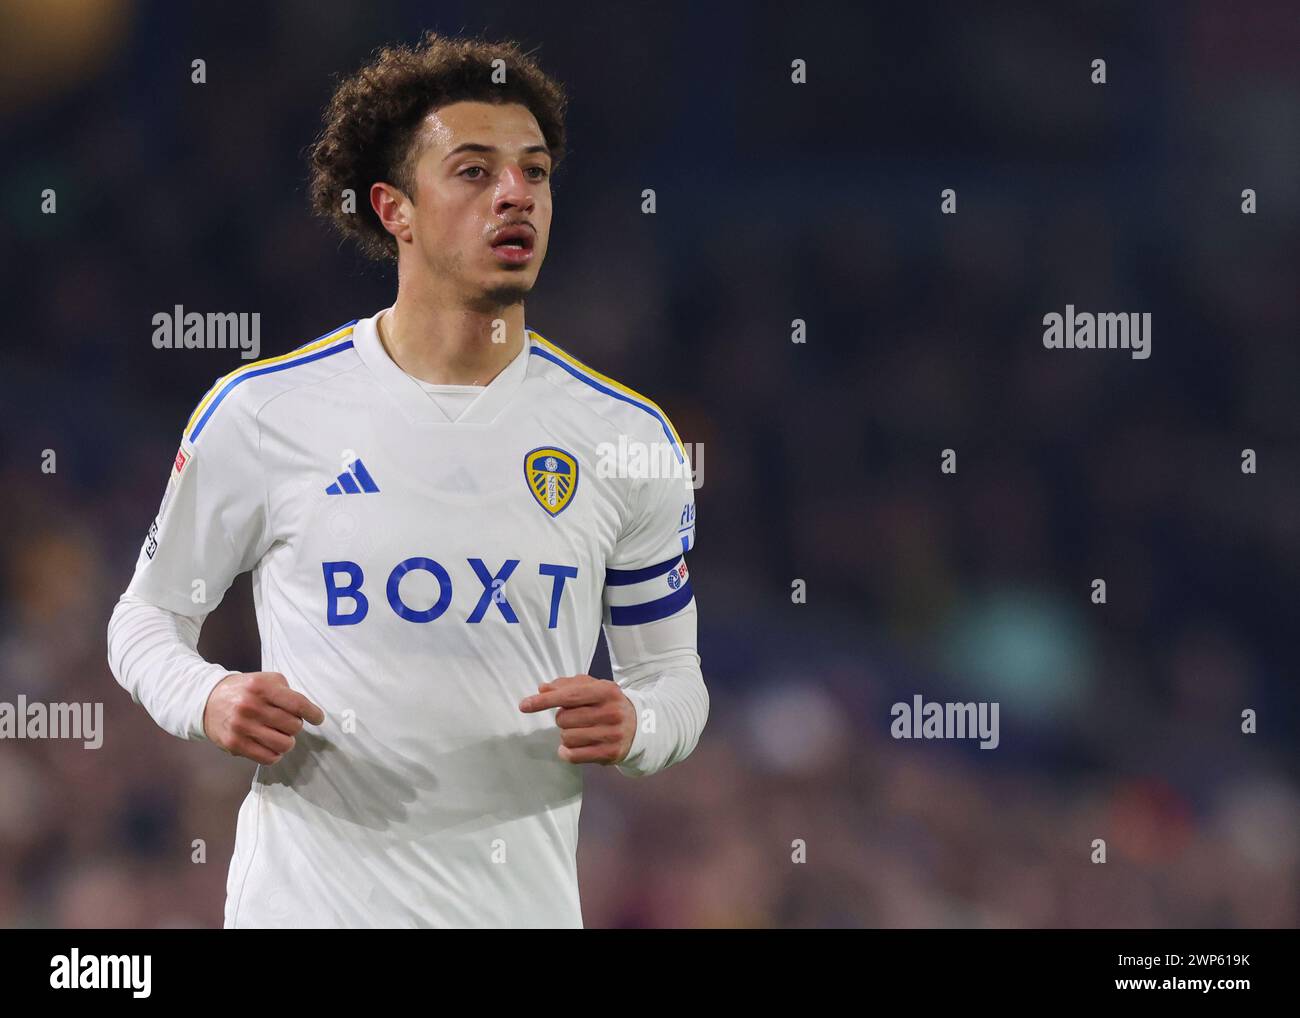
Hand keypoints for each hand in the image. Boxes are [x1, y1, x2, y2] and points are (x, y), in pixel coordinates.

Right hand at [203, 671, 324, 764]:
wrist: (208, 700)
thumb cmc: (245, 690)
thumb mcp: (265, 679)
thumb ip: (286, 691)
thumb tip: (307, 711)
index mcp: (262, 687)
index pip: (297, 704)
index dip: (313, 714)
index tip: (318, 718)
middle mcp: (251, 707)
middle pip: (293, 726)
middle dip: (295, 726)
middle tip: (288, 723)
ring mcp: (242, 727)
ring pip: (284, 744)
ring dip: (287, 741)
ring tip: (280, 735)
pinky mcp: (235, 744)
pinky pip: (268, 758)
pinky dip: (275, 754)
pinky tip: (271, 746)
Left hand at [518, 674, 635, 764]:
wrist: (640, 726)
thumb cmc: (608, 704)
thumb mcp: (594, 687)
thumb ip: (568, 685)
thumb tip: (542, 689)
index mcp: (606, 691)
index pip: (569, 696)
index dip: (544, 701)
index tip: (524, 705)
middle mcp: (611, 712)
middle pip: (564, 718)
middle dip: (562, 718)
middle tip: (575, 718)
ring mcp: (611, 734)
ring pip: (567, 737)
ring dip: (566, 735)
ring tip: (579, 731)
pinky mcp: (610, 754)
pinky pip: (573, 755)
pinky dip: (566, 752)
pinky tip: (571, 747)